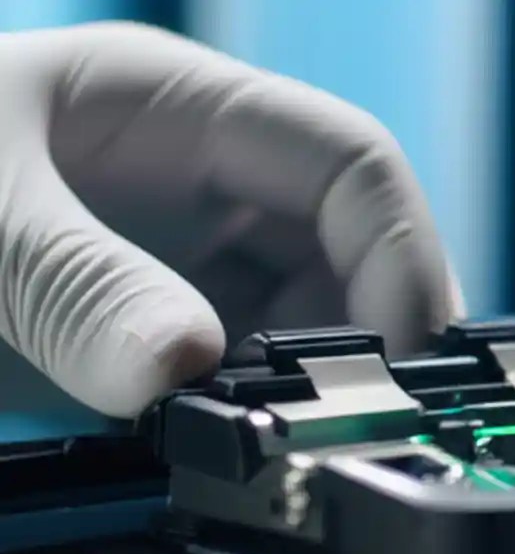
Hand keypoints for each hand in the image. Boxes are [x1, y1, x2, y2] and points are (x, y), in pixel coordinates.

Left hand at [0, 22, 463, 418]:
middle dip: (364, 336)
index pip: (351, 164)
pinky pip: (232, 371)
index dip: (404, 253)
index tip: (405, 358)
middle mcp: (197, 183)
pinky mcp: (140, 329)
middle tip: (350, 421)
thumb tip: (183, 367)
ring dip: (303, 384)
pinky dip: (243, 413)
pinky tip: (217, 444)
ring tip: (268, 437)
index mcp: (178, 109)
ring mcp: (171, 258)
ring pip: (299, 320)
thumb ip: (70, 282)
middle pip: (345, 250)